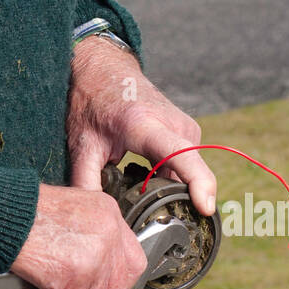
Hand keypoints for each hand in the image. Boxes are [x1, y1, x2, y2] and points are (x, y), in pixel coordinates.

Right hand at [11, 182, 146, 288]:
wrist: (3, 213)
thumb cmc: (26, 208)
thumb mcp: (72, 204)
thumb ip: (90, 231)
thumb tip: (94, 261)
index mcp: (109, 214)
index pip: (133, 260)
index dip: (116, 277)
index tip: (102, 282)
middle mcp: (107, 236)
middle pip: (116, 287)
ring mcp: (93, 260)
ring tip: (46, 288)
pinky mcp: (73, 281)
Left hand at [66, 36, 216, 215]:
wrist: (104, 67)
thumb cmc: (91, 102)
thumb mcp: (82, 145)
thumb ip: (87, 184)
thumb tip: (96, 220)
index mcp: (144, 125)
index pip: (180, 154)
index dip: (198, 182)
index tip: (206, 207)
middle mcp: (173, 124)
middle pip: (188, 174)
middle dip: (176, 203)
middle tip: (147, 221)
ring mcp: (185, 126)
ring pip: (188, 173)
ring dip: (170, 189)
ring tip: (140, 193)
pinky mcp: (188, 131)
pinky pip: (187, 164)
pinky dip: (172, 177)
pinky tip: (148, 180)